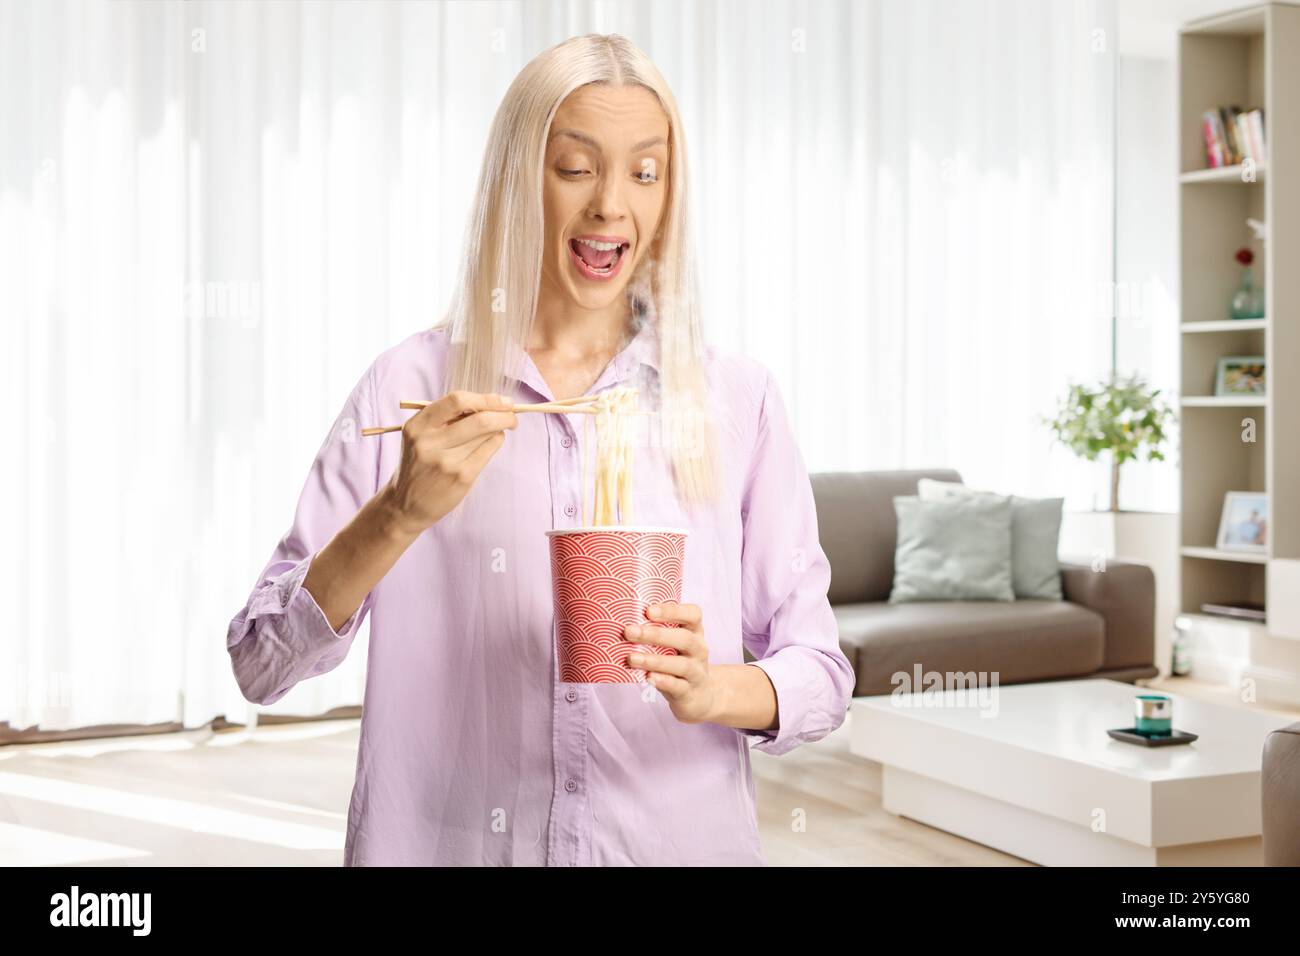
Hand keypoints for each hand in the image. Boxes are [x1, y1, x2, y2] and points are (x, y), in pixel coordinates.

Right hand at [380, 390, 516, 535]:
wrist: (405, 504)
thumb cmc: (420, 464)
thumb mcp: (421, 436)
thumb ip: (447, 418)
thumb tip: (491, 402)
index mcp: (417, 426)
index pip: (457, 400)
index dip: (485, 398)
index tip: (501, 400)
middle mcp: (430, 442)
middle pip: (479, 418)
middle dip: (503, 413)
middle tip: (512, 413)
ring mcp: (447, 461)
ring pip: (487, 434)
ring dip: (501, 427)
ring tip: (500, 428)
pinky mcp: (461, 477)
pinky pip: (488, 451)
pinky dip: (496, 442)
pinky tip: (491, 442)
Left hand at [624, 602, 718, 723]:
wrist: (700, 695)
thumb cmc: (679, 661)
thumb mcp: (674, 644)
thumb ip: (656, 632)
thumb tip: (622, 622)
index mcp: (695, 631)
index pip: (693, 614)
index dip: (672, 611)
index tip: (648, 611)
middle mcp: (699, 649)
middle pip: (685, 638)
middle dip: (655, 634)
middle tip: (629, 632)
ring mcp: (696, 672)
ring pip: (681, 664)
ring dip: (654, 660)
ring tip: (632, 657)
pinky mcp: (689, 692)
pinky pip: (677, 686)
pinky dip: (663, 681)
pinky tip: (648, 677)